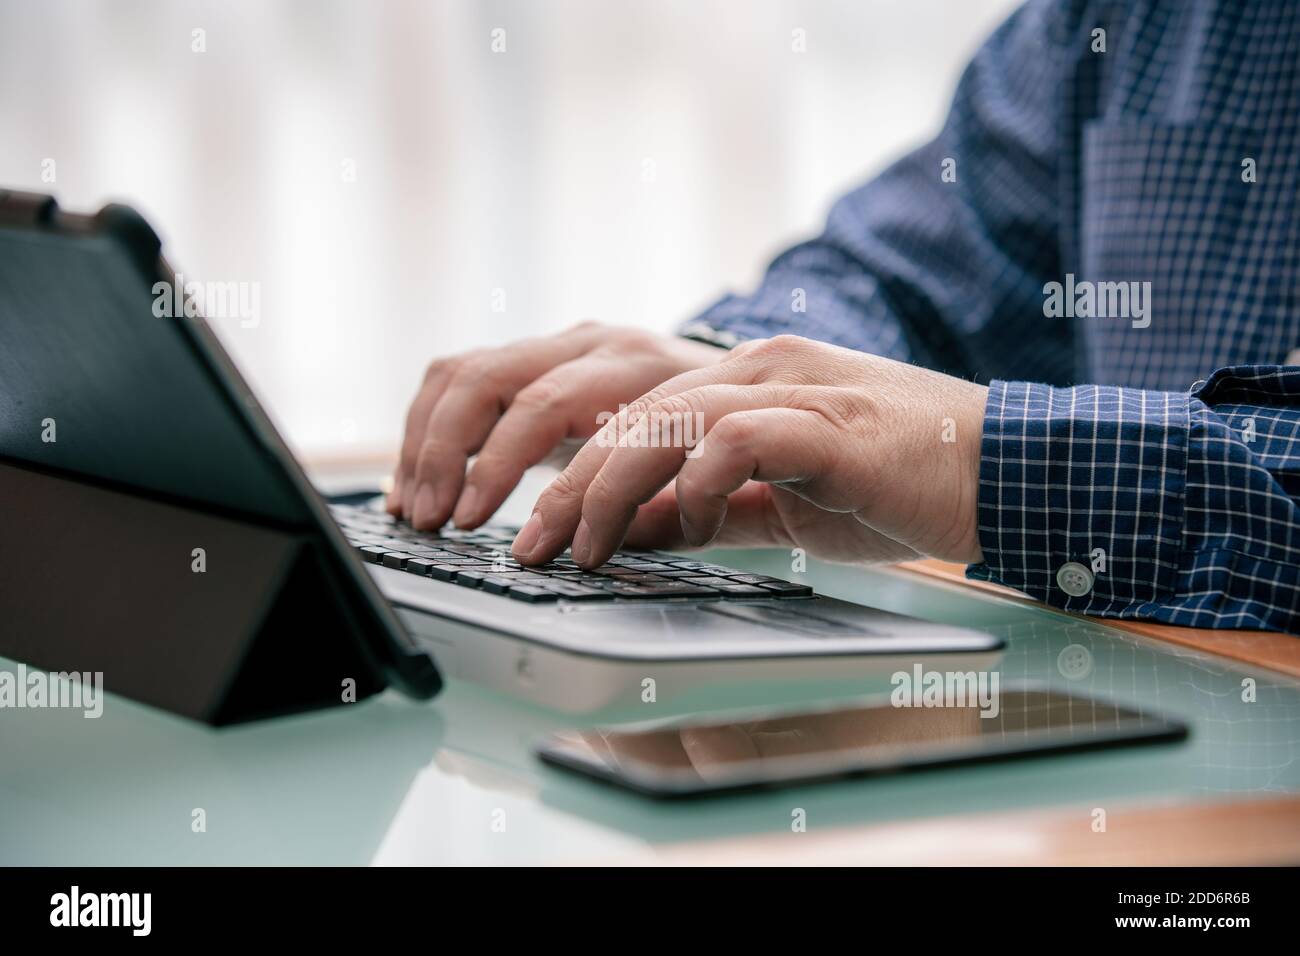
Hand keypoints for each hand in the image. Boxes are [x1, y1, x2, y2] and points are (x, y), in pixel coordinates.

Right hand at [388, 322, 726, 529]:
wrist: (751, 384)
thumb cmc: (735, 439)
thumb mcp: (715, 474)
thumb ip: (663, 512)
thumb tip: (591, 552)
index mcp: (638, 367)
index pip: (544, 405)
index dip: (498, 466)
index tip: (470, 523)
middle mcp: (592, 343)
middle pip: (487, 379)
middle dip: (445, 454)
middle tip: (430, 521)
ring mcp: (560, 345)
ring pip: (461, 372)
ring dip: (426, 442)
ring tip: (413, 510)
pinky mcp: (537, 360)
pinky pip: (461, 378)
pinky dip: (430, 429)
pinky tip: (420, 482)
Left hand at [510, 334, 987, 567]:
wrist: (999, 473)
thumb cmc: (890, 487)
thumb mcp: (773, 504)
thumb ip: (701, 511)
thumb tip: (627, 535)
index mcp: (738, 379)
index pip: (625, 410)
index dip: (565, 467)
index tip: (531, 531)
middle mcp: (755, 368)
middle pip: (625, 408)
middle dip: (562, 482)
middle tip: (532, 546)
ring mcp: (792, 386)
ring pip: (665, 418)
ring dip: (608, 488)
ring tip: (584, 549)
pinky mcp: (828, 422)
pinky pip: (736, 438)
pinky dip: (698, 485)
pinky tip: (693, 526)